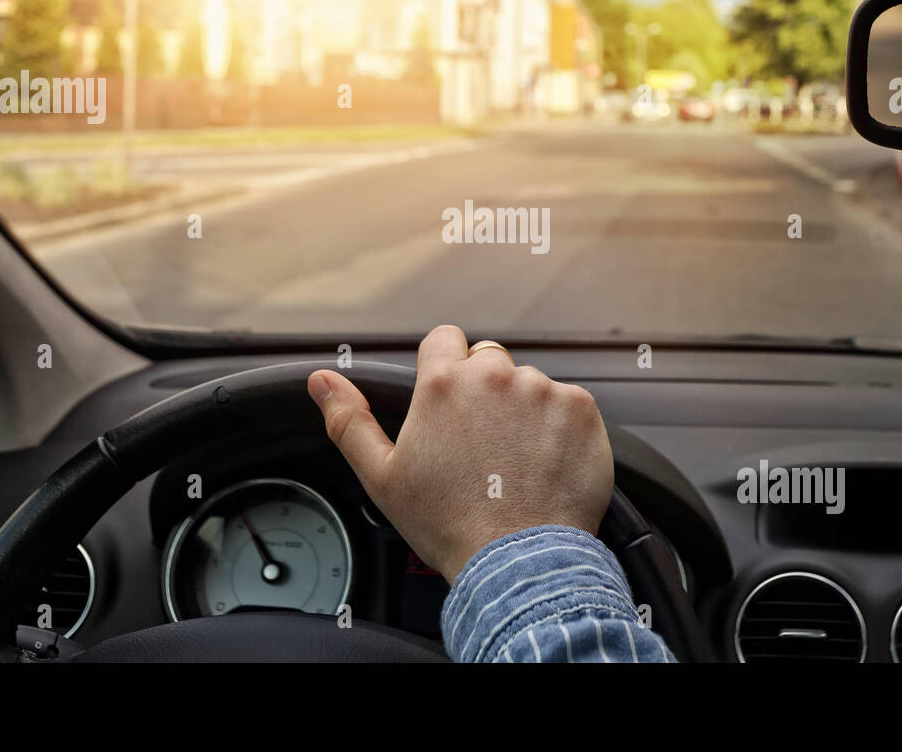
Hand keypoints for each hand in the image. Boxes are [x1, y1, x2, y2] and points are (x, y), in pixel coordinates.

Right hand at [307, 325, 612, 583]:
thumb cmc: (449, 524)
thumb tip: (320, 380)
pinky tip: (546, 463)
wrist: (518, 561)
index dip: (444, 368)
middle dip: (484, 391)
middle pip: (488, 360)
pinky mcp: (580, 409)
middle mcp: (494, 376)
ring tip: (515, 462)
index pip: (443, 339)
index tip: (448, 403)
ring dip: (524, 410)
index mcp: (441, 385)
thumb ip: (349, 420)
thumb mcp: (382, 477)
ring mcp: (542, 389)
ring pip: (529, 384)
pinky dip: (560, 428)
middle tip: (482, 443)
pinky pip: (567, 404)